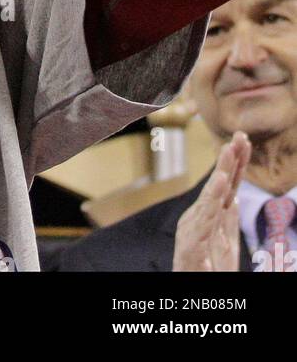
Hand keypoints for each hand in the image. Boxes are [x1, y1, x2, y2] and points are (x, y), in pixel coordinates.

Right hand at [172, 133, 250, 270]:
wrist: (190, 297)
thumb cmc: (203, 275)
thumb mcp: (222, 247)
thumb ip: (226, 223)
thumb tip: (234, 198)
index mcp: (209, 220)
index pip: (227, 188)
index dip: (236, 165)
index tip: (244, 141)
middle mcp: (198, 222)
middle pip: (218, 188)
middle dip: (229, 161)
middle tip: (240, 136)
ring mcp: (192, 234)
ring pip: (210, 200)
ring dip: (221, 175)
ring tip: (230, 154)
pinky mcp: (189, 249)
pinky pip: (203, 222)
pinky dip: (211, 202)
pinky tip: (221, 186)